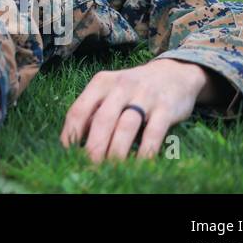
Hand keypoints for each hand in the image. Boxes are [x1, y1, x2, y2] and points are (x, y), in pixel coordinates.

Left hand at [60, 58, 226, 161]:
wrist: (174, 73)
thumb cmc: (134, 89)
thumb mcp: (111, 91)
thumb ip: (95, 110)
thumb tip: (75, 139)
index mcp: (101, 82)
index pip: (79, 109)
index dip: (71, 133)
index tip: (68, 152)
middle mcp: (121, 86)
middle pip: (102, 120)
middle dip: (94, 147)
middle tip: (90, 166)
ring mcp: (144, 96)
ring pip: (126, 126)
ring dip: (117, 151)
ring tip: (110, 169)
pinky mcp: (166, 108)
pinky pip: (153, 132)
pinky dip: (145, 151)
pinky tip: (139, 164)